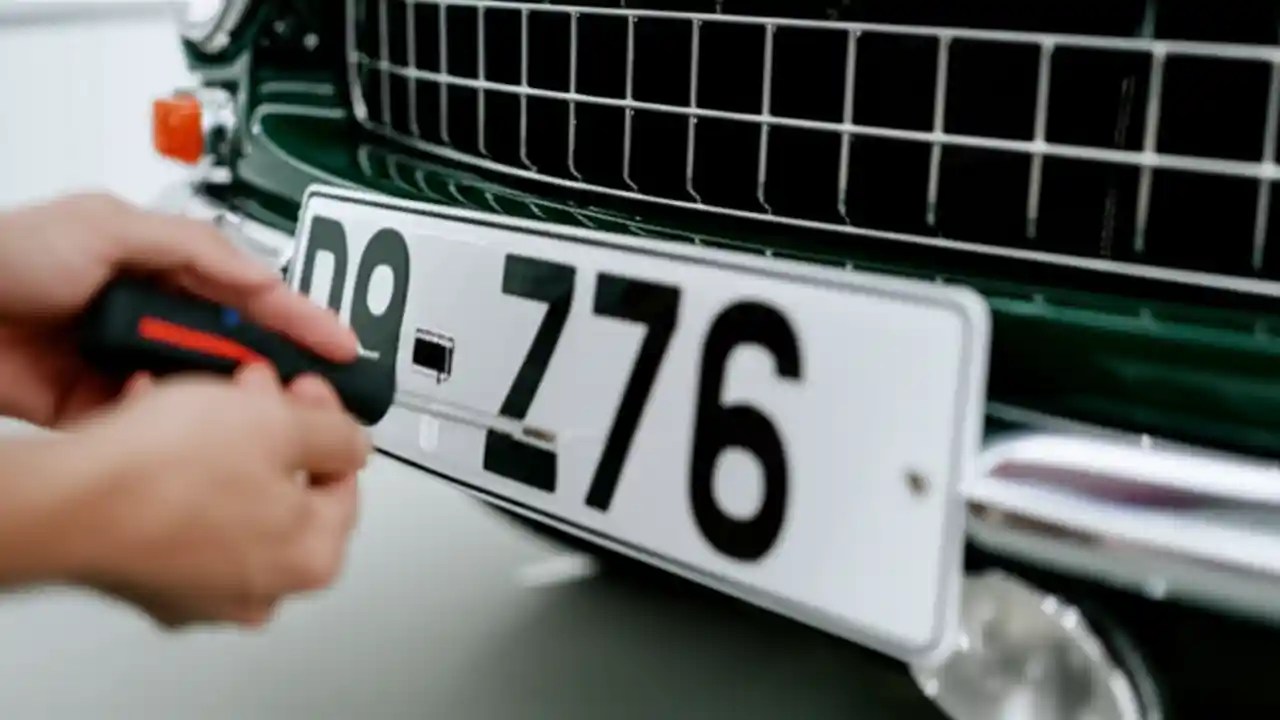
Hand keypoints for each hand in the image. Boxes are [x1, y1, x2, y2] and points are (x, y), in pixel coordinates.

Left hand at [0, 192, 357, 426]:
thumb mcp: (108, 226)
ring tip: (249, 410)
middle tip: (310, 392)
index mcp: (164, 269)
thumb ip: (193, 247)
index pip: (252, 295)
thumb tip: (262, 273)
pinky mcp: (101, 408)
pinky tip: (182, 425)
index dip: (301, 320)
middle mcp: (152, 317)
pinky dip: (170, 427)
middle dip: (274, 370)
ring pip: (202, 392)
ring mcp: (129, 363)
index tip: (340, 346)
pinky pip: (154, 424)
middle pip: (235, 349)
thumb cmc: (4, 255)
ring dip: (225, 401)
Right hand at [61, 363, 368, 628]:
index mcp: (313, 558)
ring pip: (231, 497)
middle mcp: (262, 589)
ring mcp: (202, 590)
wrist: (65, 503)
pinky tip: (158, 431)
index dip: (327, 419)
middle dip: (273, 427)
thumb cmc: (167, 476)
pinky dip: (178, 468)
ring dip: (223, 441)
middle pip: (287, 490)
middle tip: (253, 392)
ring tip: (200, 402)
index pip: (345, 480)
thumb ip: (337, 433)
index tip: (305, 389)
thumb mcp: (281, 424)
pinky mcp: (149, 577)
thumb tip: (354, 442)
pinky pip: (181, 512)